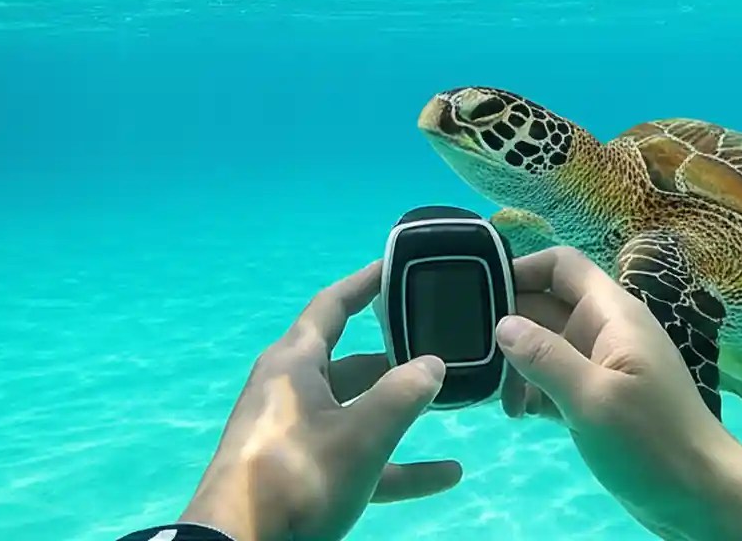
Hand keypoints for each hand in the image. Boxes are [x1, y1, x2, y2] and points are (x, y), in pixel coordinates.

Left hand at [178, 260, 460, 540]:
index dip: (365, 283)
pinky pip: (356, 459)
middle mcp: (290, 390)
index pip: (332, 305)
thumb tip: (433, 363)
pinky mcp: (301, 474)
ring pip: (356, 412)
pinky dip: (396, 464)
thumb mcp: (362, 433)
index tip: (396, 267)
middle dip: (395, 358)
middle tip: (440, 348)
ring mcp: (294, 434)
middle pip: (350, 362)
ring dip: (401, 413)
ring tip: (451, 406)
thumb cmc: (297, 473)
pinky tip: (446, 474)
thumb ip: (404, 394)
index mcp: (294, 362)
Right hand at [495, 247, 741, 540]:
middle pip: (545, 305)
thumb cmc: (652, 440)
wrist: (699, 496)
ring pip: (545, 345)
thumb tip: (502, 324)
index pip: (562, 265)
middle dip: (510, 325)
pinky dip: (533, 390)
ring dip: (518, 365)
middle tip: (475, 356)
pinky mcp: (596, 398)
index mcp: (613, 314)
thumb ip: (545, 356)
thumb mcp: (593, 398)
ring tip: (500, 399)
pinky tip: (519, 414)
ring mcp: (601, 365)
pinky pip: (554, 379)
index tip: (482, 294)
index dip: (522, 268)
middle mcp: (605, 330)